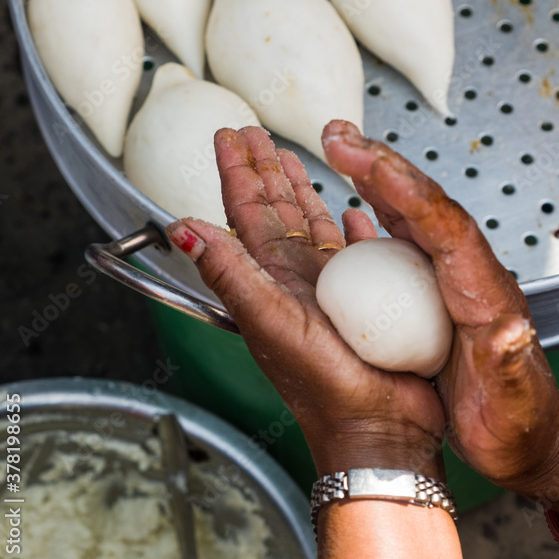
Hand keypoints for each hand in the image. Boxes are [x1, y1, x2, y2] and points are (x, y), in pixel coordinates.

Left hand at [167, 126, 444, 478]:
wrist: (377, 427)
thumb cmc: (323, 386)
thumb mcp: (269, 321)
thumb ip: (228, 272)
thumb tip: (180, 227)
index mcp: (268, 277)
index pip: (243, 210)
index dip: (235, 170)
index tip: (228, 134)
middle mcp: (294, 278)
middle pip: (273, 208)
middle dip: (264, 168)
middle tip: (255, 130)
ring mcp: (330, 287)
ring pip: (310, 222)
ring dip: (300, 188)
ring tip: (293, 155)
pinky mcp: (367, 298)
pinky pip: (356, 250)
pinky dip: (350, 226)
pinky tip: (351, 209)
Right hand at [322, 120, 558, 502]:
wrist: (523, 435)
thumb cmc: (517, 418)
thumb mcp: (512, 396)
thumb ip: (509, 360)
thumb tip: (510, 330)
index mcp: (484, 290)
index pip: (444, 224)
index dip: (403, 188)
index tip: (364, 160)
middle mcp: (465, 271)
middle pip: (422, 202)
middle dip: (378, 164)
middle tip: (336, 136)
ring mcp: (447, 277)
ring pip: (407, 212)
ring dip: (372, 176)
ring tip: (337, 148)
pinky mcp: (433, 289)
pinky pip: (400, 239)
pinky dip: (374, 213)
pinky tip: (350, 205)